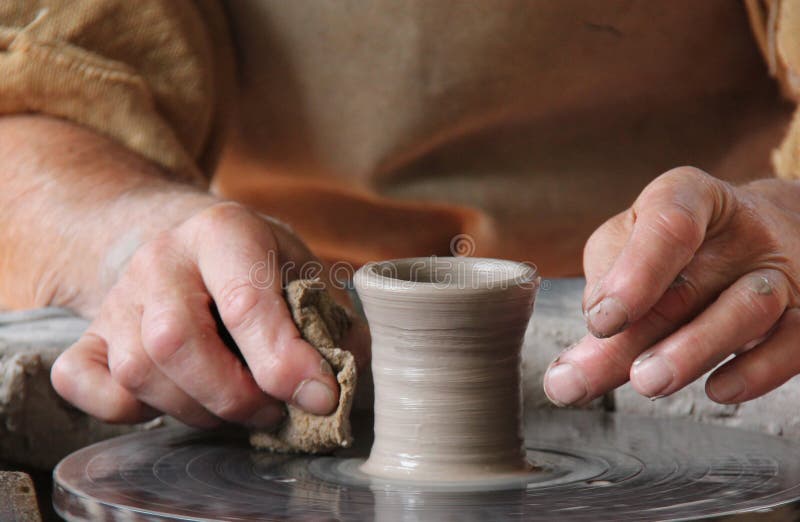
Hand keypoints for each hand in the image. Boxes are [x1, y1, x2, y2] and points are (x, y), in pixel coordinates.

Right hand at [51, 201, 368, 427]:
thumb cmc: (253, 262)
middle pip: (176, 342)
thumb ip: (327, 319)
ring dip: (197, 409)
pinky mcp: (90, 332)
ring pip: (138, 372)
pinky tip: (172, 401)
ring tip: (238, 406)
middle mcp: (161, 259)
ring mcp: (118, 297)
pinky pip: (83, 382)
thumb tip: (345, 373)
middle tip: (274, 410)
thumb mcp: (300, 270)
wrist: (187, 243)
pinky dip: (125, 408)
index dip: (285, 360)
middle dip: (235, 395)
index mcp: (223, 233)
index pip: (245, 302)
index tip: (321, 396)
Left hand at [543, 167, 799, 405]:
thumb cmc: (676, 244)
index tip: (600, 323)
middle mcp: (742, 229)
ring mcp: (783, 270)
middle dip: (633, 339)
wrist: (763, 234)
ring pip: (746, 309)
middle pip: (689, 284)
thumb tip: (594, 336)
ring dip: (692, 352)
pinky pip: (792, 344)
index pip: (668, 225)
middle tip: (583, 379)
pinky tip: (718, 390)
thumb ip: (607, 281)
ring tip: (646, 382)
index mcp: (688, 197)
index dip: (634, 274)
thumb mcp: (631, 240)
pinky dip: (756, 372)